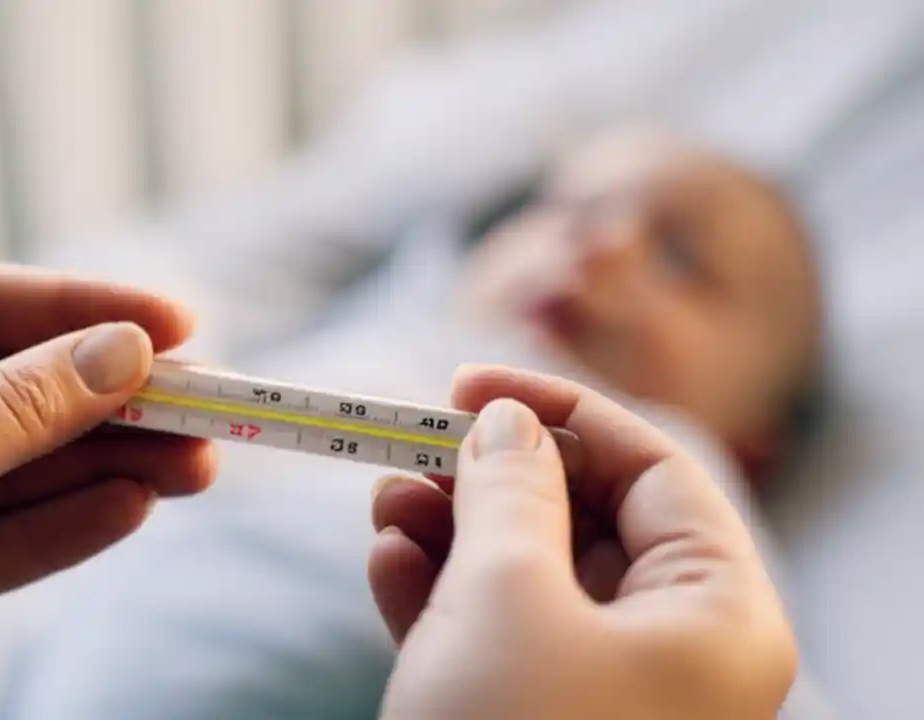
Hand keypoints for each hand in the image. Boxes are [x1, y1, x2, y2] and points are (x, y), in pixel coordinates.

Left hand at [0, 267, 216, 718]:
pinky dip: (63, 529)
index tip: (174, 325)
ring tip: (195, 467)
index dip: (78, 309)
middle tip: (203, 412)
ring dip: (103, 469)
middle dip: (107, 404)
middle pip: (10, 393)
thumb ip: (15, 410)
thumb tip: (125, 351)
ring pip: (14, 473)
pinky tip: (130, 511)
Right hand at [368, 366, 795, 718]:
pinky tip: (385, 560)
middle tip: (411, 447)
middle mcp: (670, 654)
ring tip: (382, 501)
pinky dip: (437, 595)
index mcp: (714, 616)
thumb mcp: (508, 595)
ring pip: (527, 579)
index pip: (652, 471)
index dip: (560, 411)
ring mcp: (597, 695)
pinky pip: (492, 639)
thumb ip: (509, 489)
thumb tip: (504, 419)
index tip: (468, 381)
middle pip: (582, 521)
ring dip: (450, 531)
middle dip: (489, 478)